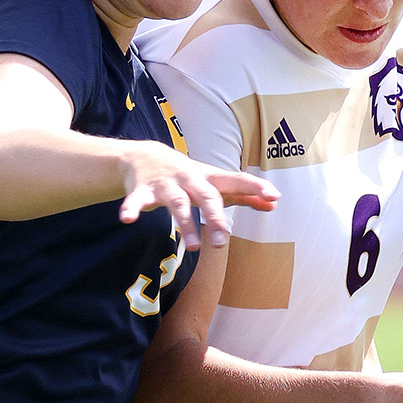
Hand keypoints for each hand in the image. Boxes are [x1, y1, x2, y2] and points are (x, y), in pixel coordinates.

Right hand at [116, 142, 277, 248]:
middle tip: (224, 242)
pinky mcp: (143, 190)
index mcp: (209, 178)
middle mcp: (189, 179)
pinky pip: (137, 200)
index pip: (235, 180)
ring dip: (185, 223)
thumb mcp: (215, 182)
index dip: (255, 187)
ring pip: (176, 203)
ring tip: (195, 247)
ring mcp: (166, 185)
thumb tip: (275, 204)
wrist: (146, 155)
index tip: (274, 196)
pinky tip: (127, 219)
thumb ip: (244, 195)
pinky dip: (132, 208)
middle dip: (216, 217)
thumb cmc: (189, 176)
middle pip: (206, 196)